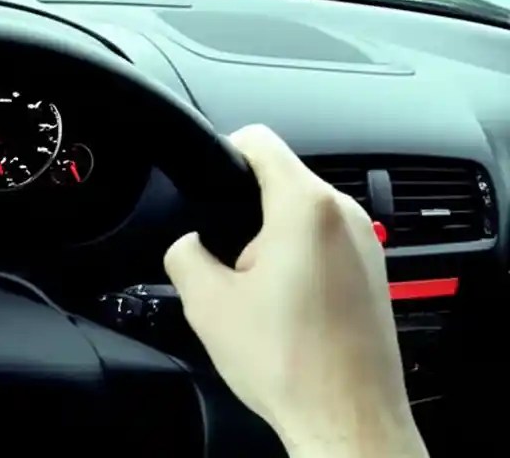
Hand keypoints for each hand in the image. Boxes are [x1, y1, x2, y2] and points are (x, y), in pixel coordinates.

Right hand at [164, 125, 425, 457]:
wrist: (347, 419)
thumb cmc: (290, 364)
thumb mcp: (205, 302)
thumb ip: (183, 252)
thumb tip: (188, 244)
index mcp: (305, 207)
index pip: (258, 140)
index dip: (222, 152)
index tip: (207, 181)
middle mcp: (346, 215)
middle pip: (281, 180)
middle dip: (246, 214)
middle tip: (230, 265)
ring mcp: (368, 243)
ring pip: (303, 216)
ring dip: (273, 241)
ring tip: (259, 295)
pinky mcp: (375, 272)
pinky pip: (327, 245)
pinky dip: (300, 262)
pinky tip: (286, 309)